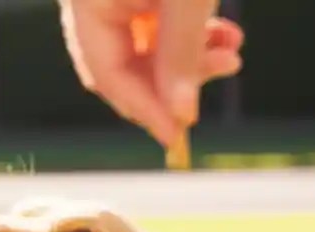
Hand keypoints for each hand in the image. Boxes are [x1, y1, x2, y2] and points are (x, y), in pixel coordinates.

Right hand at [58, 0, 242, 148]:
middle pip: (122, 63)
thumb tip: (181, 114)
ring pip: (143, 44)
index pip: (105, 73)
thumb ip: (181, 53)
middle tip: (224, 70)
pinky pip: (153, 22)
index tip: (179, 134)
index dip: (144, 108)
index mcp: (84, 1)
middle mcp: (88, 0)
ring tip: (230, 52)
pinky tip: (223, 34)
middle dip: (175, 78)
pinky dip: (186, 33)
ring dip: (189, 57)